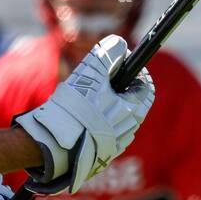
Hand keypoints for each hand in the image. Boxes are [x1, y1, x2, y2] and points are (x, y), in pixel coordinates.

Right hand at [14, 35, 153, 194]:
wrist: (55, 145)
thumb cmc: (75, 107)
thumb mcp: (91, 72)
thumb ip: (107, 54)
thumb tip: (119, 43)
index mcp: (133, 110)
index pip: (145, 86)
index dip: (134, 71)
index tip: (119, 63)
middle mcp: (129, 130)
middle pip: (131, 102)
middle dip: (118, 89)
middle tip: (99, 81)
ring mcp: (115, 145)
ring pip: (118, 119)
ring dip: (107, 107)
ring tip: (84, 101)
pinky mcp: (101, 155)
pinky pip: (105, 134)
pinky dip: (97, 123)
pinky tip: (79, 120)